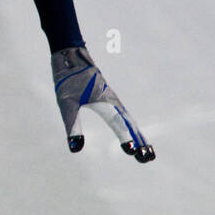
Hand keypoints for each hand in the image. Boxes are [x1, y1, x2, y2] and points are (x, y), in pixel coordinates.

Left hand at [51, 46, 154, 162]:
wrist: (70, 55)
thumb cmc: (67, 79)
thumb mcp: (66, 104)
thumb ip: (72, 126)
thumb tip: (75, 148)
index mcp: (104, 101)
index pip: (118, 123)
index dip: (126, 137)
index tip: (133, 151)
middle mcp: (113, 101)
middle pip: (130, 124)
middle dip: (140, 141)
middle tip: (148, 159)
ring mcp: (113, 99)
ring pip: (130, 120)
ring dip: (139, 136)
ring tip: (148, 152)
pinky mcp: (109, 98)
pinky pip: (125, 115)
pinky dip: (132, 127)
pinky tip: (134, 133)